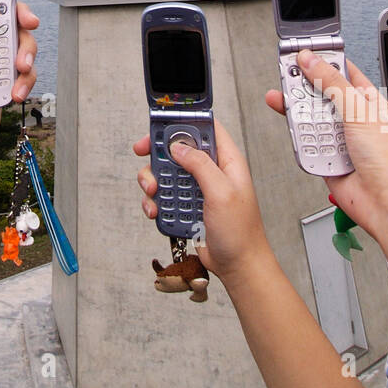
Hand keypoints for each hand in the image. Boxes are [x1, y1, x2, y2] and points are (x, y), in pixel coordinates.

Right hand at [134, 121, 272, 284]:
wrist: (238, 266)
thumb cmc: (241, 233)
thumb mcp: (222, 192)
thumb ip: (201, 165)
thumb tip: (178, 146)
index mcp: (226, 160)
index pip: (205, 127)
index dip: (183, 121)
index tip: (161, 125)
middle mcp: (211, 171)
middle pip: (178, 147)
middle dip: (159, 153)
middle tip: (146, 157)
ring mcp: (198, 188)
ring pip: (167, 172)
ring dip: (155, 180)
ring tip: (154, 192)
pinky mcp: (187, 205)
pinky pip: (165, 195)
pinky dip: (156, 201)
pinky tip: (157, 210)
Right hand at [265, 53, 387, 233]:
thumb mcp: (359, 110)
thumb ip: (331, 83)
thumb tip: (312, 60)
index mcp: (369, 103)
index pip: (343, 74)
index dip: (324, 62)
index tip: (303, 53)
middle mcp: (355, 121)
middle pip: (322, 96)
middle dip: (304, 88)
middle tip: (286, 77)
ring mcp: (341, 141)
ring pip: (311, 120)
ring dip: (300, 115)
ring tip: (285, 103)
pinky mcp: (328, 161)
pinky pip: (307, 145)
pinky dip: (303, 141)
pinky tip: (302, 136)